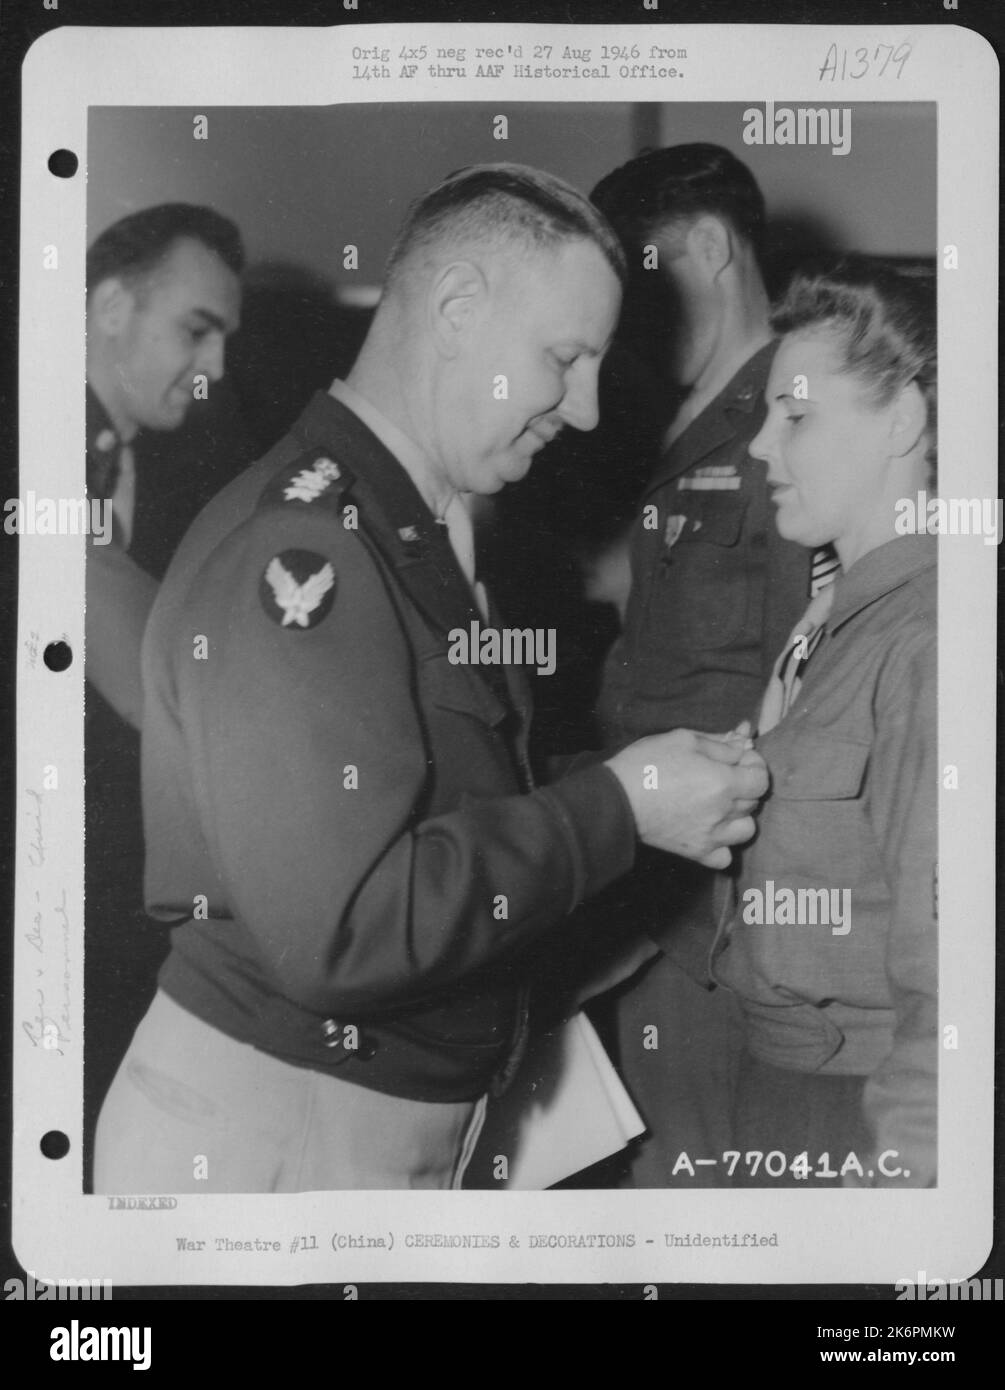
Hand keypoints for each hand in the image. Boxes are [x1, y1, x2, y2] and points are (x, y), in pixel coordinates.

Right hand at [604, 727, 767, 868]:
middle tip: (722, 776)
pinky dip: (723, 846)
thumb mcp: (684, 739)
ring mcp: (711, 836)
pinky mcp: (696, 853)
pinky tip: (710, 831)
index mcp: (722, 782)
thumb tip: (743, 746)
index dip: (754, 766)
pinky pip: (725, 857)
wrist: (615, 798)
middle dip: (744, 786)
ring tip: (719, 806)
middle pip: (753, 801)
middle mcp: (723, 812)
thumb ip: (720, 744)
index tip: (739, 760)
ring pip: (746, 830)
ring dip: (739, 816)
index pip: (762, 778)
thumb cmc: (646, 763)